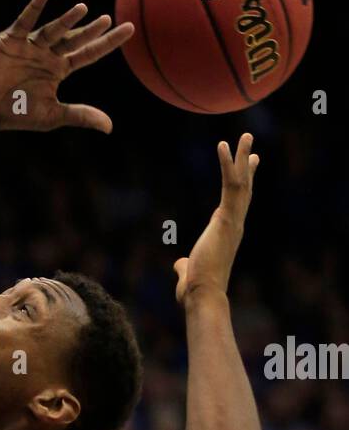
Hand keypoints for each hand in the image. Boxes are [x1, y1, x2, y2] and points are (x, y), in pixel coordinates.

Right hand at [0, 0, 132, 133]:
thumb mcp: (52, 115)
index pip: (89, 53)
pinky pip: (26, 20)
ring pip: (54, 29)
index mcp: (59, 69)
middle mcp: (47, 53)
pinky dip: (36, 5)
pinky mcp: (11, 39)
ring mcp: (30, 45)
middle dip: (91, 30)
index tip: (129, 29)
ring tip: (83, 9)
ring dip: (67, 20)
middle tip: (108, 19)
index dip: (108, 42)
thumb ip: (80, 115)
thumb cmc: (15, 113)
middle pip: (75, 39)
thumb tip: (109, 127)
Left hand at [174, 134, 259, 305]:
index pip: (239, 202)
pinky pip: (229, 186)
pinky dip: (227, 165)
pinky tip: (223, 145)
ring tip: (245, 134)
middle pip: (245, 187)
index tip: (251, 164)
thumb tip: (179, 265)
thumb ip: (183, 266)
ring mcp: (233, 220)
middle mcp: (235, 224)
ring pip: (242, 182)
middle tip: (249, 140)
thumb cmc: (196, 289)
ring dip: (243, 156)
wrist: (202, 294)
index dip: (246, 181)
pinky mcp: (226, 219)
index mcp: (228, 232)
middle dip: (247, 162)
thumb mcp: (188, 272)